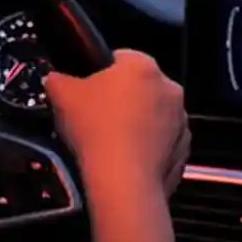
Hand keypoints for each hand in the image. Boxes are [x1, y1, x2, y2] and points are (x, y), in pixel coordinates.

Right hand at [45, 50, 189, 195]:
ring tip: (111, 145)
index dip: (100, 75)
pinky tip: (127, 163)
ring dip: (137, 125)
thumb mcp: (61, 95)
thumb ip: (58, 79)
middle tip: (95, 120)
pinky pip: (162, 145)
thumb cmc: (95, 129)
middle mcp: (170, 88)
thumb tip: (56, 79)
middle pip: (139, 88)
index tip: (86, 94)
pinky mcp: (184, 151)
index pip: (120, 59)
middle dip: (121, 101)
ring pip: (154, 117)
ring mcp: (182, 121)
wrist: (122, 182)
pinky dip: (148, 151)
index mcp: (142, 65)